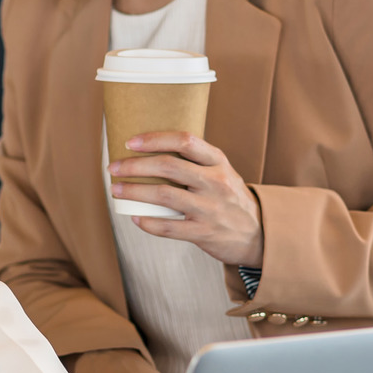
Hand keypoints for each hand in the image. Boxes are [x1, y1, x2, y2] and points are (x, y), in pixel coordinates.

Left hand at [109, 132, 264, 266]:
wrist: (258, 234)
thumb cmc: (230, 198)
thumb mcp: (222, 172)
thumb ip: (195, 161)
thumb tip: (149, 151)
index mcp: (218, 161)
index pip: (184, 140)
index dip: (154, 139)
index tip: (130, 142)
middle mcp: (215, 182)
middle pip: (168, 166)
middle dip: (134, 165)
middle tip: (113, 167)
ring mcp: (210, 208)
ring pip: (164, 195)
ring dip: (134, 191)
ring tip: (116, 190)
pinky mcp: (204, 233)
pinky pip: (168, 227)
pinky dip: (147, 222)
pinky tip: (135, 217)